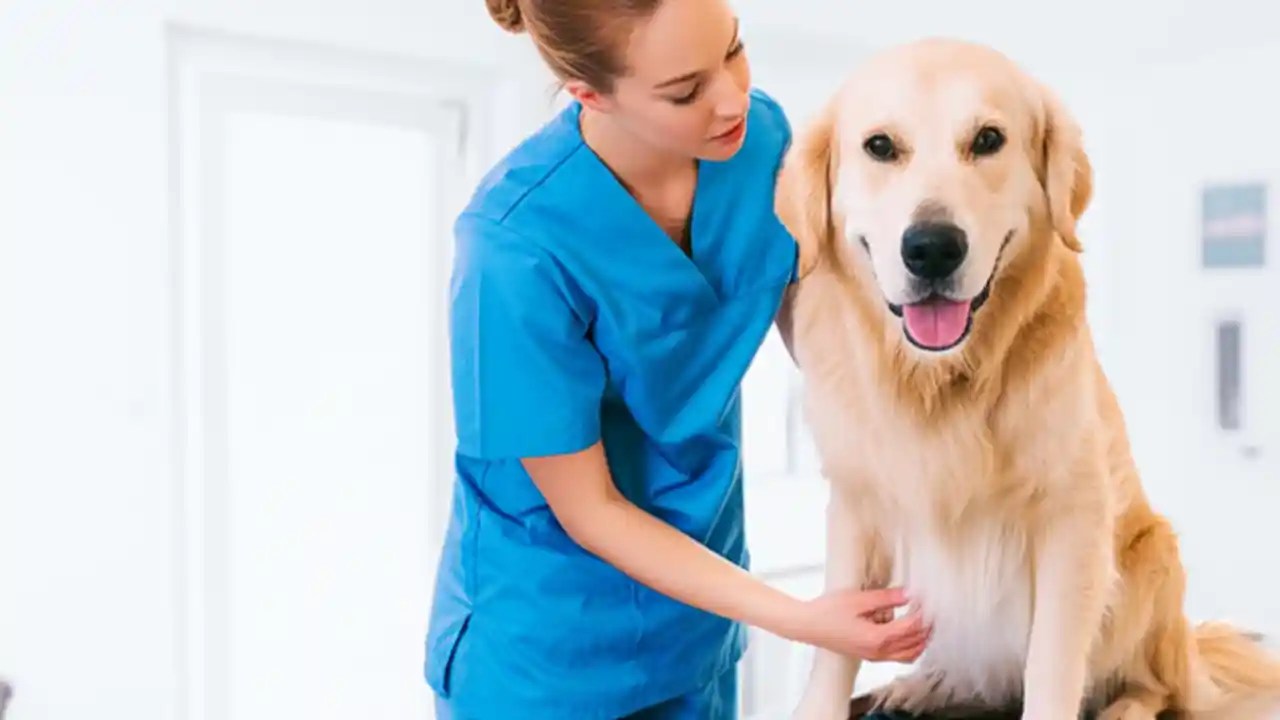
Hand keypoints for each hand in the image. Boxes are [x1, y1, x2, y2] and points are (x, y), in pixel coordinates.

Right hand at [786, 587, 931, 662]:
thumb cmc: (827, 612)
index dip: (923, 613)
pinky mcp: (869, 655)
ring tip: (926, 622)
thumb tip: (908, 594)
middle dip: (927, 627)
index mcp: (877, 638)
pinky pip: (898, 656)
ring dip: (921, 640)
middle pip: (914, 643)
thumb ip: (886, 598)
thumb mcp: (859, 599)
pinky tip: (909, 636)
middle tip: (933, 611)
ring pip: (909, 654)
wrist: (807, 625)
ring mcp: (874, 656)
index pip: (911, 627)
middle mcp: (878, 652)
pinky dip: (910, 648)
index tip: (929, 600)